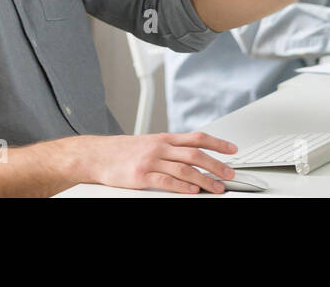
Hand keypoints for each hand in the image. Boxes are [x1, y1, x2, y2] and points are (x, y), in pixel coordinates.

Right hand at [82, 132, 238, 193]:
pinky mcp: (141, 177)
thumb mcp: (149, 143)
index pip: (197, 138)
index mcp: (164, 138)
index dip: (217, 143)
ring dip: (205, 180)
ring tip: (217, 188)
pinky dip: (183, 186)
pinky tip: (193, 191)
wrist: (97, 155)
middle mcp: (160, 147)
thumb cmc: (123, 151)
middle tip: (230, 174)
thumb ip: (170, 148)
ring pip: (185, 169)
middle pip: (195, 154)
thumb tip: (193, 154)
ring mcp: (151, 161)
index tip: (232, 149)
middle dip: (217, 164)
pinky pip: (167, 181)